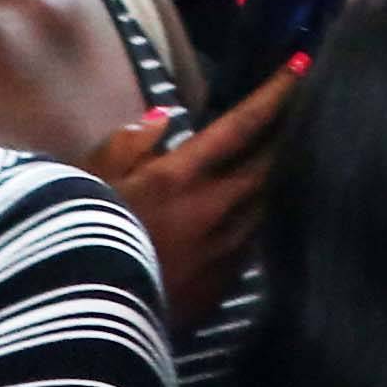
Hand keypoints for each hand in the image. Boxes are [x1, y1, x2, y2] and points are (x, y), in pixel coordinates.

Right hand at [90, 64, 294, 322]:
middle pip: (270, 163)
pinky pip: (252, 243)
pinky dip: (257, 221)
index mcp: (180, 177)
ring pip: (268, 204)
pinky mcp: (224, 285)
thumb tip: (162, 121)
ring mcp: (225, 250)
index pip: (242, 125)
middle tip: (310, 108)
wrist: (80, 321)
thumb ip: (126, 146)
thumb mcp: (87, 182)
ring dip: (277, 178)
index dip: (277, 93)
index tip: (303, 64)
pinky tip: (256, 213)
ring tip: (290, 155)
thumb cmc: (77, 241)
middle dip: (291, 133)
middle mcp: (214, 210)